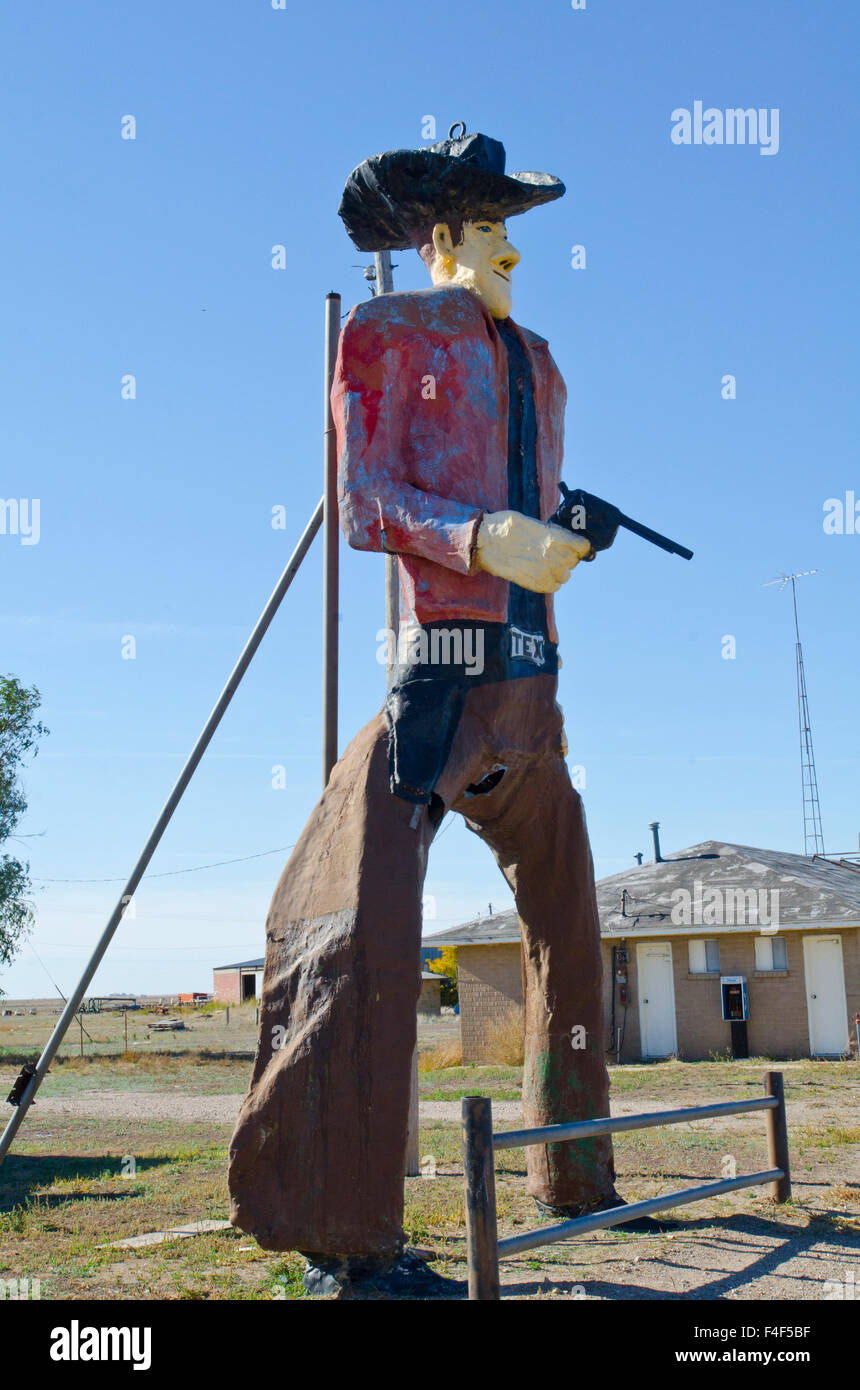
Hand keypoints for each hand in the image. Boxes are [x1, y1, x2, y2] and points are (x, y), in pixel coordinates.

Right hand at [475, 511, 591, 591]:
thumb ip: (552, 533)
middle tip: (553, 553)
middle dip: (567, 557)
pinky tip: (541, 573)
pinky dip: (551, 582)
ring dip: (559, 570)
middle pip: (574, 561)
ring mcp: (544, 571)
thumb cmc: (506, 528)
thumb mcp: (533, 523)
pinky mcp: (535, 583)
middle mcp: (552, 555)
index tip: (576, 546)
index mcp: (554, 537)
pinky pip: (554, 587)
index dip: (580, 546)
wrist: (485, 542)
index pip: (583, 546)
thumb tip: (566, 539)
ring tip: (545, 564)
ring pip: (566, 576)